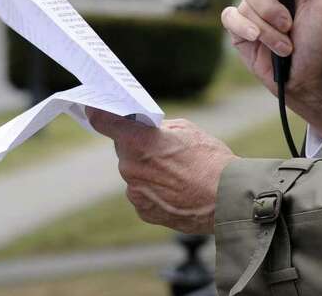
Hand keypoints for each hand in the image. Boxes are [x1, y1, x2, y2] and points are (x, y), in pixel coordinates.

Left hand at [87, 109, 236, 234]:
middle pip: (125, 150)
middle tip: (162, 149)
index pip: (103, 121)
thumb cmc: (210, 160)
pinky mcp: (143, 211)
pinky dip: (155, 191)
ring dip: (149, 171)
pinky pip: (143, 194)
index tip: (95, 108)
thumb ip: (158, 129)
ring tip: (176, 173)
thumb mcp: (186, 130)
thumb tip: (146, 129)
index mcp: (137, 141)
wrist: (226, 201)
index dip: (98, 113)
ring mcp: (135, 192)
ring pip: (135, 174)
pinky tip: (176, 190)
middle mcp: (129, 167)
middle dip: (139, 147)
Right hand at [221, 0, 321, 134]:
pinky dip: (244, 28)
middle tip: (288, 23)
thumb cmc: (320, 42)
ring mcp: (251, 10)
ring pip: (243, 2)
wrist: (307, 78)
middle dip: (269, 6)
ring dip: (266, 27)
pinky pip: (230, 18)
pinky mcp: (239, 29)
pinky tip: (257, 39)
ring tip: (285, 44)